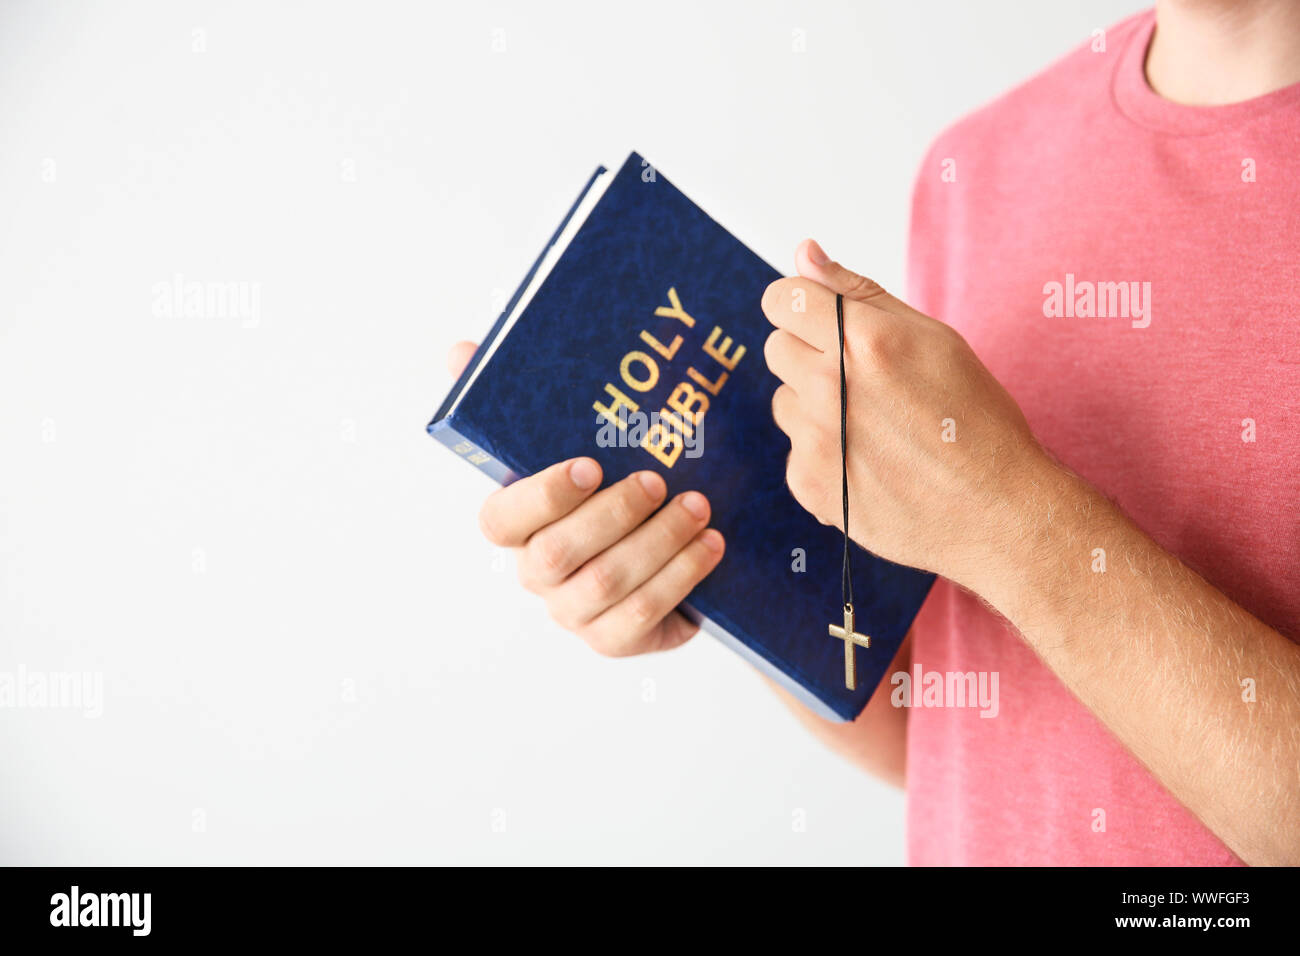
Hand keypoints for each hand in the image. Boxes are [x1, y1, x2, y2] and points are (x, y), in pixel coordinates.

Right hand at [446, 342, 724, 655]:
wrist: (663, 554)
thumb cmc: (608, 491)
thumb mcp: (572, 442)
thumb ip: (519, 402)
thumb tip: (459, 350)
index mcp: (516, 527)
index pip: (501, 520)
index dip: (543, 495)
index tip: (590, 465)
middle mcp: (536, 574)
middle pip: (556, 554)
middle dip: (612, 515)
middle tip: (658, 480)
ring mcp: (573, 613)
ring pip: (606, 583)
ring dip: (658, 542)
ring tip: (699, 507)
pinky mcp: (614, 640)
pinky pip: (642, 616)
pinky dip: (681, 577)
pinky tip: (711, 544)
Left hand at [761, 241, 1050, 588]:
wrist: (996, 512)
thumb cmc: (976, 423)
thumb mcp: (933, 339)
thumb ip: (857, 293)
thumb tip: (805, 253)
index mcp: (866, 341)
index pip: (784, 298)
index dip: (800, 306)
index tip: (817, 319)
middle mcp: (832, 386)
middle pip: (777, 347)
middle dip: (809, 354)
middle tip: (859, 381)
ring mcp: (816, 438)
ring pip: (784, 401)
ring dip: (813, 407)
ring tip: (870, 427)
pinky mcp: (808, 482)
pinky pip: (795, 450)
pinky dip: (823, 455)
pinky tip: (868, 464)